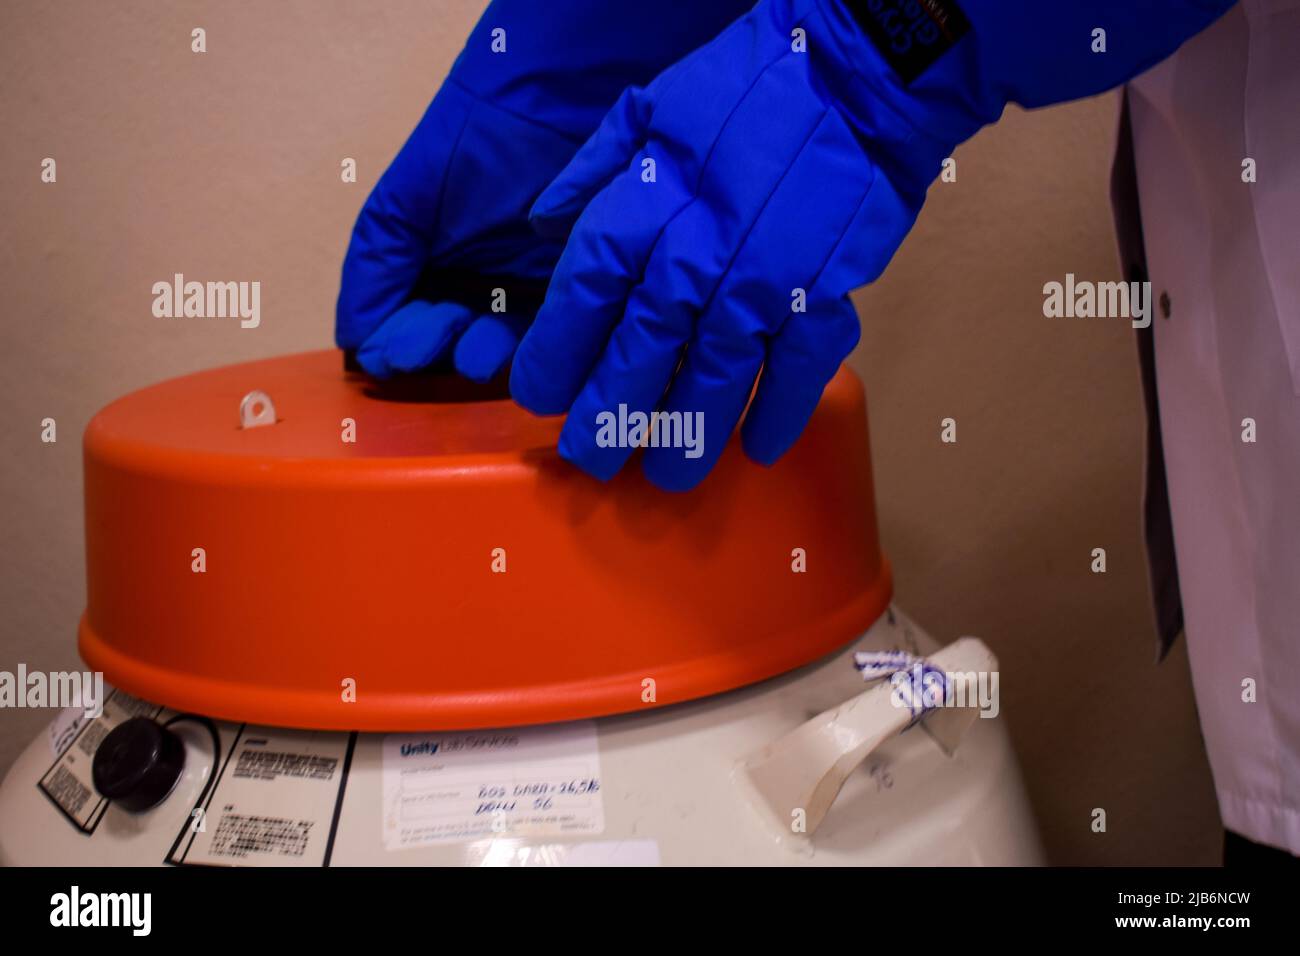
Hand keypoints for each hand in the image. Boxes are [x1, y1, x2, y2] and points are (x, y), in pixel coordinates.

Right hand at [336, 0, 752, 381]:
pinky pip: (566, 340)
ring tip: (482, 346)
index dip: (402, 346)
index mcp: (440, 268)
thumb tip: (352, 340)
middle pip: (459, 347)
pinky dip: (545, 354)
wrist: (565, 93)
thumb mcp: (409, 199)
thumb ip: (376, 263)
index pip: (412, 329)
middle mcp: (489, 287)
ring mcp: (540, 292)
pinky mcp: (589, 292)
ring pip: (511, 353)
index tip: (398, 351)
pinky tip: (530, 349)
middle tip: (444, 339)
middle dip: (446, 353)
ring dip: (491, 360)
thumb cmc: (479, 135)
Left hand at [511, 0, 1235, 489]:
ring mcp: (766, 280)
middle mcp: (699, 252)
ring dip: (688, 434)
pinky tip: (757, 449)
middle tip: (590, 459)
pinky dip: (780, 412)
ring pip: (716, 376)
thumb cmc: (749, 88)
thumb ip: (591, 170)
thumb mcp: (648, 108)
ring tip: (665, 477)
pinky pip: (799, 369)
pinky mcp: (825, 292)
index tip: (539, 397)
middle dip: (609, 415)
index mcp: (648, 204)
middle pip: (640, 351)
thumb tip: (544, 223)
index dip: (556, 353)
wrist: (858, 74)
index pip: (584, 294)